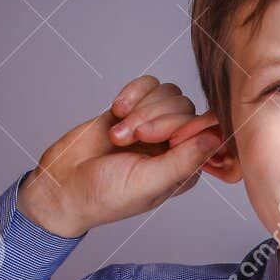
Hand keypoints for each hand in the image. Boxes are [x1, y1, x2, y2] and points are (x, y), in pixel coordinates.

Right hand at [16, 75, 223, 237]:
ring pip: (168, 94)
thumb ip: (184, 161)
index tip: (155, 138)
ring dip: (139, 109)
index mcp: (186, 168)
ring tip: (117, 134)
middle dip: (154, 119)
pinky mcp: (134, 109)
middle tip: (126, 139)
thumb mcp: (147, 182)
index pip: (206, 132)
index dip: (184, 127)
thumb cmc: (105, 194)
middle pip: (185, 109)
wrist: (62, 185)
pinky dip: (132, 93)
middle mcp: (175, 145)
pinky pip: (149, 85)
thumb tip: (217, 138)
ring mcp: (155, 125)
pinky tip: (116, 110)